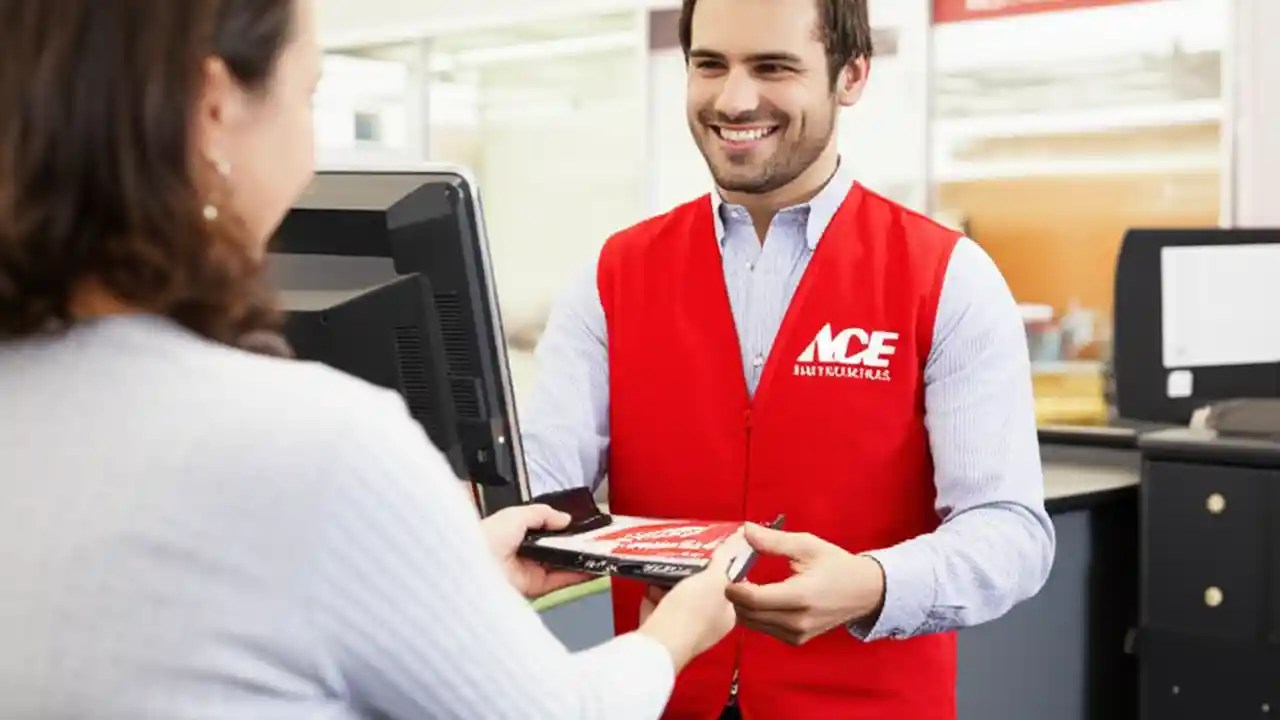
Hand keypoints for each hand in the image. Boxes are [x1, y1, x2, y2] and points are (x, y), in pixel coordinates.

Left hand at [481, 504, 592, 597]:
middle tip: (595, 538)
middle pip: (555, 548)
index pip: (543, 529)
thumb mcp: (516, 514)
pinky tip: (592, 566)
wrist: (473, 567)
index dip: (561, 527)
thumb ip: (542, 513)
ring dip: (581, 559)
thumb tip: (564, 518)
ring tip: (600, 551)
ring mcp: (529, 571)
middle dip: (575, 543)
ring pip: (562, 565)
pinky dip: (579, 575)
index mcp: (513, 533)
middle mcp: (522, 553)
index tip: (580, 524)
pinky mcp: (535, 588)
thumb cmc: (485, 537)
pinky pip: (562, 580)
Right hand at [636, 537, 738, 670]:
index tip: (712, 550)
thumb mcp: (714, 579)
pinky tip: (651, 582)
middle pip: (702, 589)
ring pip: (678, 597)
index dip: (721, 567)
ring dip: (670, 581)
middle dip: (691, 572)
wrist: (658, 642)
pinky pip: (659, 606)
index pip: (730, 586)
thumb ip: (725, 560)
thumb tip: (738, 539)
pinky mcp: (661, 630)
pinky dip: (655, 594)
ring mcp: (684, 628)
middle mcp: (708, 624)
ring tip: (666, 564)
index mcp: (728, 614)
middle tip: (686, 554)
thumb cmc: (691, 615)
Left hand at [726, 523, 884, 645]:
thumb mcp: (807, 546)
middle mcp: (797, 621)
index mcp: (800, 596)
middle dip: (734, 596)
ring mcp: (797, 634)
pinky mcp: (796, 640)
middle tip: (729, 576)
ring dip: (742, 606)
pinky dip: (755, 615)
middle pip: (749, 614)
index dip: (733, 588)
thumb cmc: (836, 565)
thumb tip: (745, 530)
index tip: (725, 573)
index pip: (754, 600)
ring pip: (754, 624)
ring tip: (742, 584)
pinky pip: (765, 629)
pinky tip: (756, 597)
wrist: (863, 592)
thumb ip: (774, 541)